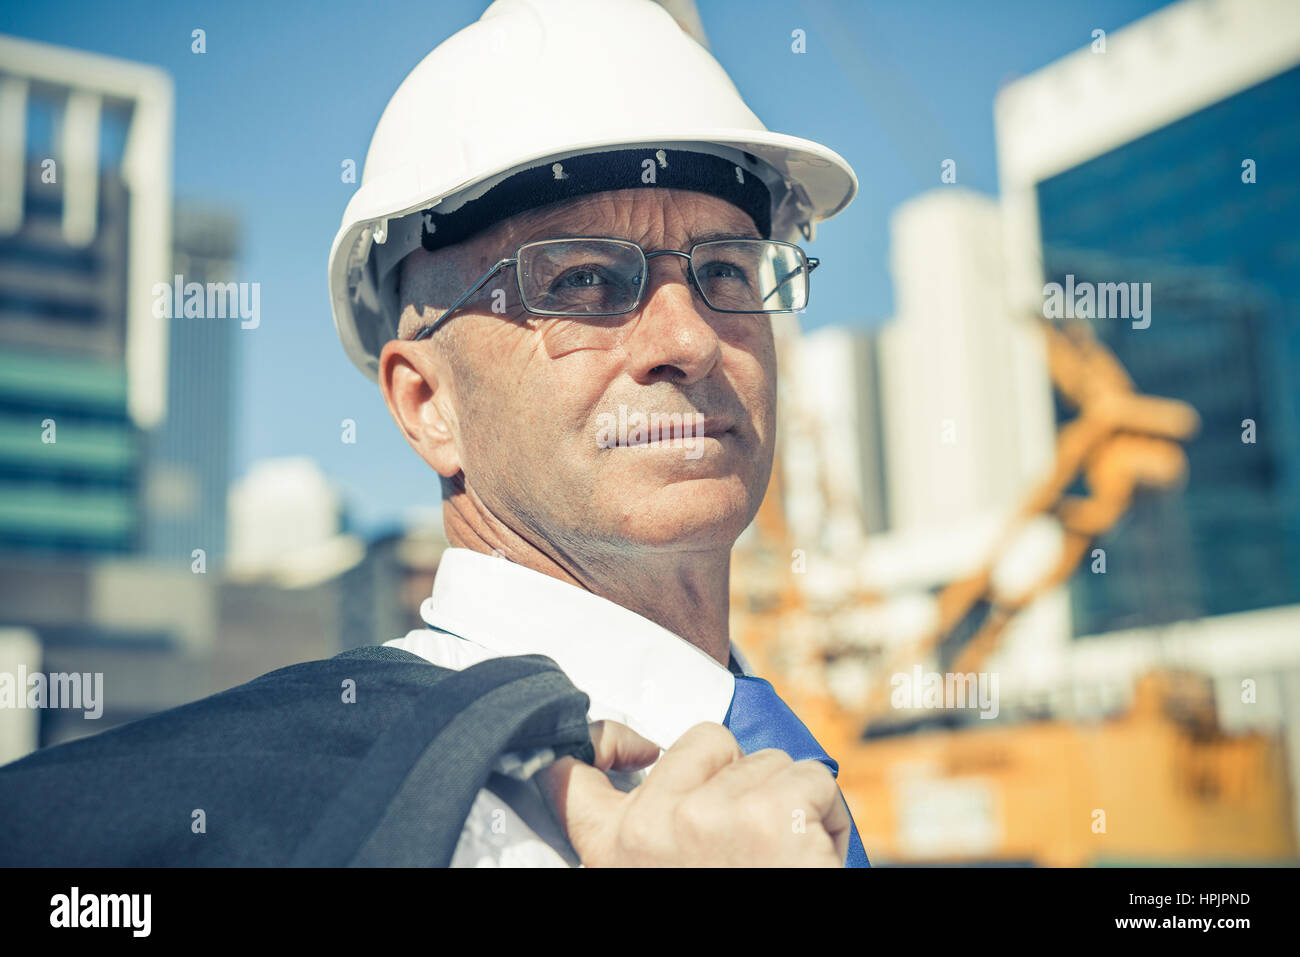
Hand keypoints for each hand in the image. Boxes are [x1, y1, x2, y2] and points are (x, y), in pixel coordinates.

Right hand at [536, 720, 849, 866]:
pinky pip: (813, 778)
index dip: (606, 743)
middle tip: (746, 839)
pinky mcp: (774, 814)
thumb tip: (655, 768)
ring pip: (767, 759)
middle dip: (736, 774)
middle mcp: (652, 826)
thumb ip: (650, 831)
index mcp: (614, 849)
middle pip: (706, 741)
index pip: (572, 775)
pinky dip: (826, 814)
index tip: (635, 750)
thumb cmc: (728, 933)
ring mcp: (712, 815)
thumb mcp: (661, 878)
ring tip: (781, 857)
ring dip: (786, 800)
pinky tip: (811, 856)